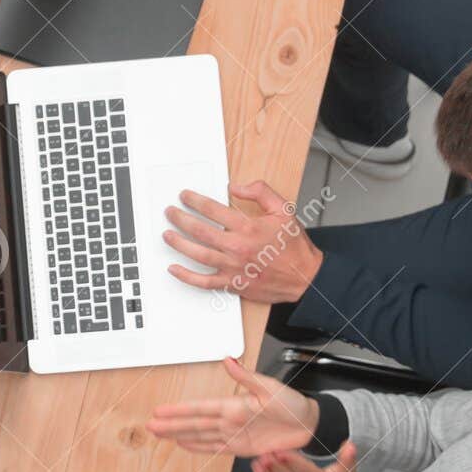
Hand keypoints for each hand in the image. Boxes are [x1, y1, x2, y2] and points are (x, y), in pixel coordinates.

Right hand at [148, 356, 319, 456]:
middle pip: (194, 424)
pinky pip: (215, 448)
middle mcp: (229, 420)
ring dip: (179, 435)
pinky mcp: (241, 448)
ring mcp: (233, 434)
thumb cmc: (293, 404)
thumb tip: (228, 360)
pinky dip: (199, 447)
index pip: (200, 408)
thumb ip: (246, 377)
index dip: (179, 411)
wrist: (309, 424)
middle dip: (171, 425)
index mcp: (234, 405)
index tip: (160, 410)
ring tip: (160, 434)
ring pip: (200, 436)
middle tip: (150, 426)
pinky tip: (184, 444)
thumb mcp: (270, 387)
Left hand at [164, 180, 323, 304]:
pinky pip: (203, 282)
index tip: (185, 197)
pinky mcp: (231, 284)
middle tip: (170, 212)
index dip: (195, 201)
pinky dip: (186, 276)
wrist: (304, 276)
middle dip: (180, 219)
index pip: (212, 210)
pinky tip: (174, 269)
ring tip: (166, 235)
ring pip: (197, 254)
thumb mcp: (283, 209)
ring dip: (178, 243)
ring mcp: (232, 267)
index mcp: (248, 227)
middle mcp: (237, 247)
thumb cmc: (293, 246)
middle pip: (199, 230)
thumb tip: (236, 187)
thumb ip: (261, 192)